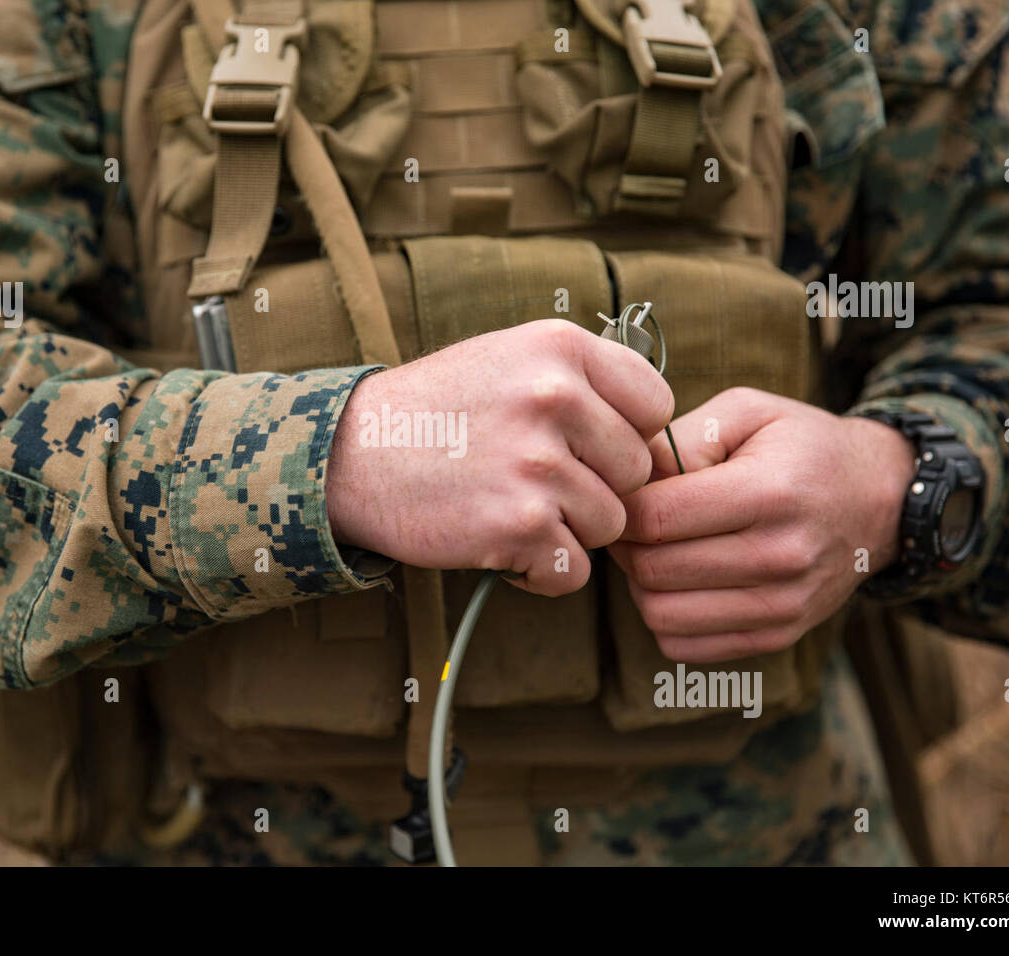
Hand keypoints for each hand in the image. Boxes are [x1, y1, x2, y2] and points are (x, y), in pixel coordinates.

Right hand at [326, 320, 674, 595]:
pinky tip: (501, 544)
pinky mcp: (517, 526)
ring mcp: (537, 464)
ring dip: (567, 531)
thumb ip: (585, 382)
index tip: (584, 446)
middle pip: (637, 473)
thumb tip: (659, 437)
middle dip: (596, 488)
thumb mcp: (511, 358)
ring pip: (610, 525)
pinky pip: (573, 571)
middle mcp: (554, 398)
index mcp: (561, 347)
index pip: (655, 406)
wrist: (349, 455)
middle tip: (534, 483)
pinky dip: (540, 572)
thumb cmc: (438, 410)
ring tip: (510, 507)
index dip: (625, 436)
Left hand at [610, 387, 914, 661]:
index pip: (656, 519)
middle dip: (625, 545)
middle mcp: (780, 556)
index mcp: (768, 492)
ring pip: (660, 614)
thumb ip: (678, 439)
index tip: (624, 494)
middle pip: (652, 570)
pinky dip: (665, 618)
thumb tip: (623, 480)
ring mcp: (783, 605)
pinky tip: (679, 583)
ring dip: (640, 585)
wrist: (881, 498)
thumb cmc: (801, 447)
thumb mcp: (746, 412)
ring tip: (654, 551)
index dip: (621, 508)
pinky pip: (685, 646)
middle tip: (632, 524)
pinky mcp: (779, 635)